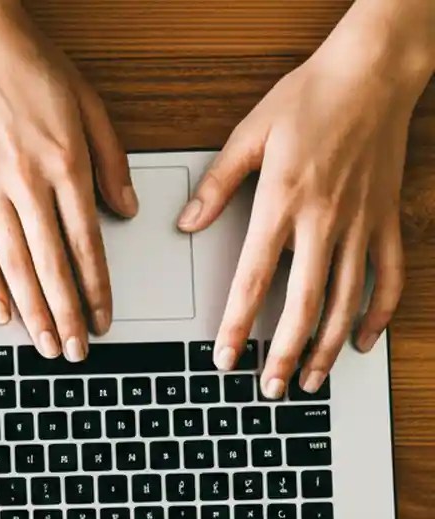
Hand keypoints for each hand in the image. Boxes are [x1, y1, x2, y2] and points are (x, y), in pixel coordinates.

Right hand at [0, 0, 138, 360]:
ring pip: (13, 263)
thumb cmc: (33, 68)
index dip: (96, 289)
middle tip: (76, 350)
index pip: (86, 244)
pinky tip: (0, 309)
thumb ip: (112, 161)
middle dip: (66, 315)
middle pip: (50, 264)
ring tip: (44, 343)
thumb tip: (125, 210)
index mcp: (66, 164)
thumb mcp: (91, 107)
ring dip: (32, 309)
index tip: (103, 319)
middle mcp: (27, 181)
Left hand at [178, 0, 431, 396]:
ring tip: (312, 380)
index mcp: (281, 203)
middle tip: (269, 388)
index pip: (252, 280)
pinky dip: (378, 314)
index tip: (225, 357)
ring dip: (329, 347)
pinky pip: (388, 277)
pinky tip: (364, 340)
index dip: (237, 325)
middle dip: (285, 354)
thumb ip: (216, 185)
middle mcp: (324, 221)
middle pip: (303, 305)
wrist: (373, 73)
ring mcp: (361, 224)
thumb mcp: (248, 135)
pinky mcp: (388, 220)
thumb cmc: (309, 98)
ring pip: (346, 302)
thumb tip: (186, 223)